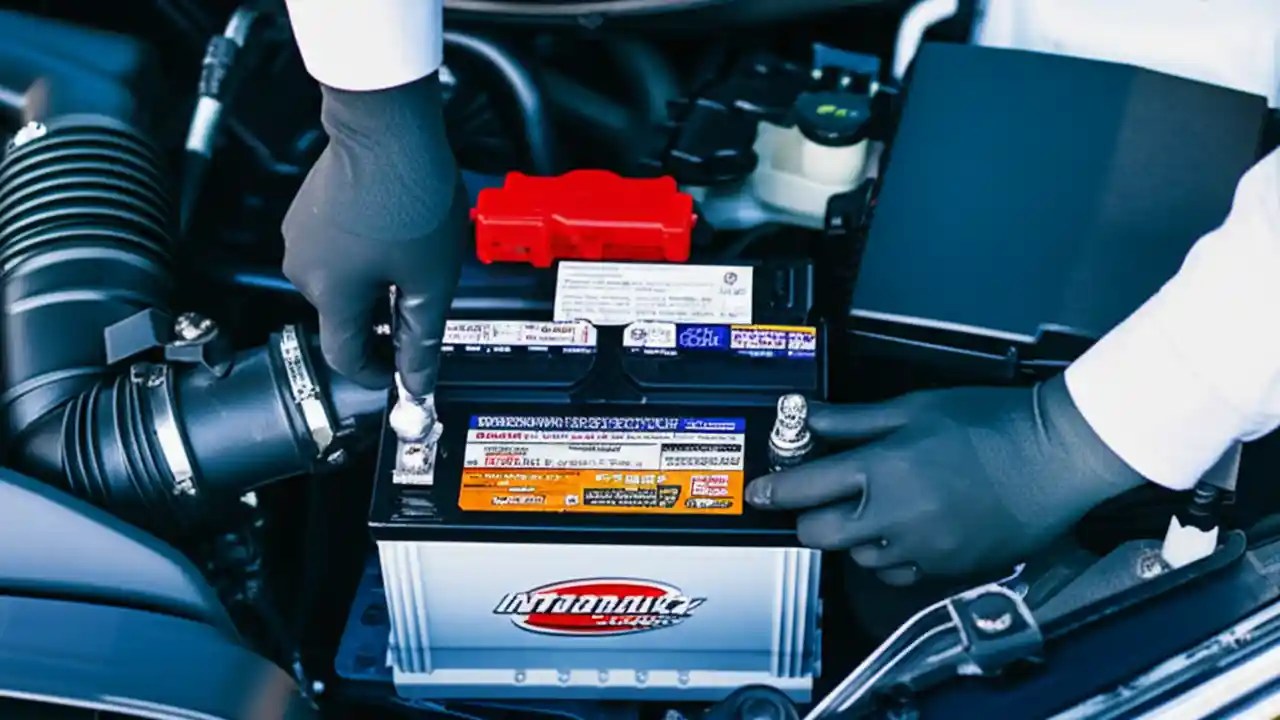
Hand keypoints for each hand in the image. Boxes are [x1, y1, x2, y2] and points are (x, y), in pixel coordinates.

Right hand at [283, 72, 466, 395]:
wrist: (388, 127)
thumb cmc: (408, 196)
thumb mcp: (430, 279)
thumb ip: (423, 336)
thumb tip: (419, 378)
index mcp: (330, 295)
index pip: (344, 358)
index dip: (375, 373)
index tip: (398, 371)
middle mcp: (303, 269)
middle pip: (344, 317)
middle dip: (381, 321)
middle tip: (420, 308)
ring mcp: (301, 236)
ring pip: (341, 282)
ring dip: (374, 284)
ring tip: (412, 262)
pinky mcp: (308, 211)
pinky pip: (336, 250)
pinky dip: (364, 255)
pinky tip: (394, 236)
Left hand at [746, 376, 1144, 584]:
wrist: (1054, 456)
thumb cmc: (992, 424)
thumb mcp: (914, 408)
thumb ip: (853, 420)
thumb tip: (807, 416)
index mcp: (883, 468)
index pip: (806, 488)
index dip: (773, 491)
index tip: (760, 493)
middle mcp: (897, 514)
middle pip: (820, 535)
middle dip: (807, 519)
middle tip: (812, 501)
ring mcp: (923, 546)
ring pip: (858, 557)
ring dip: (851, 536)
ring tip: (870, 506)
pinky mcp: (947, 566)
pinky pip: (897, 572)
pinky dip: (888, 556)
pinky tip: (899, 529)